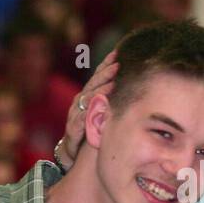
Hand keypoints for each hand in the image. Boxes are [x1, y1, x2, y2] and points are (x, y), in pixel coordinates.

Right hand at [62, 50, 117, 164]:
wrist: (71, 150)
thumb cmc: (89, 128)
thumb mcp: (101, 111)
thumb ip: (111, 98)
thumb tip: (132, 85)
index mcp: (87, 94)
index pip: (97, 75)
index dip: (106, 64)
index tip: (118, 52)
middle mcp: (80, 101)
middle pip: (93, 84)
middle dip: (105, 74)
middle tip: (117, 65)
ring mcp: (75, 114)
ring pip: (87, 99)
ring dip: (99, 91)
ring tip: (112, 84)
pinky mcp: (74, 128)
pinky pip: (82, 119)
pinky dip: (89, 113)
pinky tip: (98, 109)